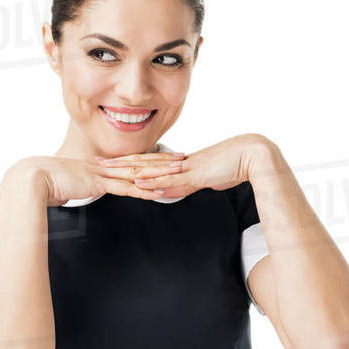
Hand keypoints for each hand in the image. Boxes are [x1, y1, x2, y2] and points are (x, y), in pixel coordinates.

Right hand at [13, 153, 186, 206]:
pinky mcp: (97, 184)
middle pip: (138, 162)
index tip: (163, 157)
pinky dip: (142, 191)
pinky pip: (125, 188)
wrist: (31, 179)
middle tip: (182, 158)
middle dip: (161, 160)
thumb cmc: (43, 184)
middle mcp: (102, 167)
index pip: (128, 161)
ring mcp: (101, 174)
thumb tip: (75, 192)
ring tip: (178, 172)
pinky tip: (157, 193)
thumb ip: (74, 188)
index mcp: (96, 166)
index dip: (147, 159)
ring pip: (136, 172)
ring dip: (158, 173)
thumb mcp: (64, 185)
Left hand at [95, 134, 270, 197]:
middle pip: (142, 161)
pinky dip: (153, 181)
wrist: (252, 156)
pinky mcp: (194, 174)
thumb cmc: (232, 166)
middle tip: (96, 162)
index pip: (147, 161)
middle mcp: (177, 162)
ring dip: (128, 170)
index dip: (127, 161)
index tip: (109, 162)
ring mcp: (184, 167)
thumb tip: (168, 192)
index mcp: (178, 162)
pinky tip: (138, 183)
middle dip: (118, 163)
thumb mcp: (202, 179)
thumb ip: (185, 185)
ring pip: (151, 168)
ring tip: (108, 170)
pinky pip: (170, 179)